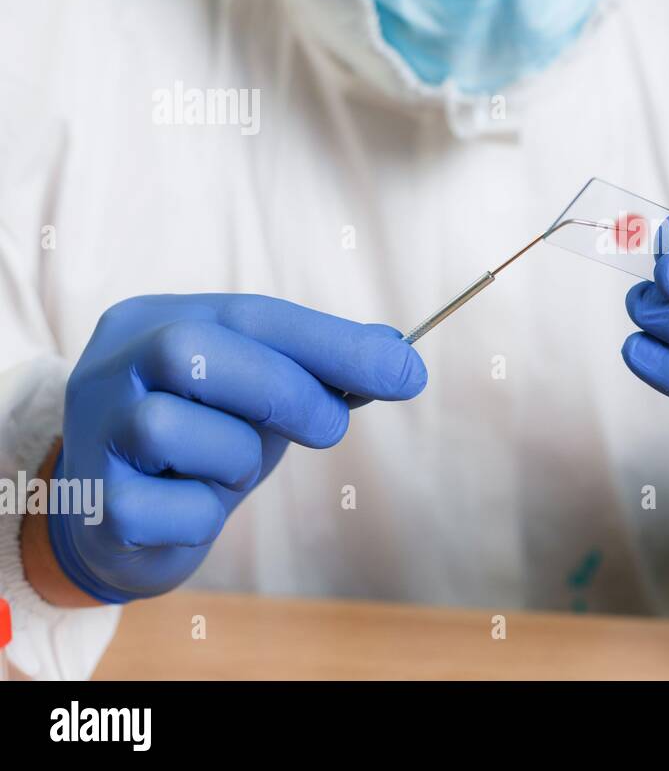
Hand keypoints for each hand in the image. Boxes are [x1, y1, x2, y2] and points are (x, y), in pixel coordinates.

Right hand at [50, 294, 426, 602]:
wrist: (125, 523)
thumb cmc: (208, 440)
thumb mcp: (264, 391)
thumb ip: (322, 368)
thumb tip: (400, 358)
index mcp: (155, 319)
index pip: (251, 313)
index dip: (333, 342)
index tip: (408, 372)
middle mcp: (110, 365)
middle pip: (190, 351)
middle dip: (285, 391)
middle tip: (331, 429)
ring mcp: (91, 432)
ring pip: (168, 428)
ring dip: (233, 457)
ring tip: (231, 468)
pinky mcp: (91, 505)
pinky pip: (164, 507)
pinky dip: (201, 513)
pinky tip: (193, 508)